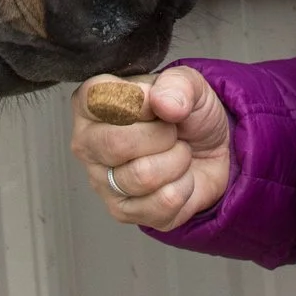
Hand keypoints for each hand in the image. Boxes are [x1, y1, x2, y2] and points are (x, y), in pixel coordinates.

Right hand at [69, 66, 231, 231]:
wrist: (208, 150)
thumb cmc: (187, 113)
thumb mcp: (190, 83)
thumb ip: (178, 84)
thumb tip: (163, 103)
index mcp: (92, 101)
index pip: (101, 99)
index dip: (141, 102)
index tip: (160, 103)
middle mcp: (87, 142)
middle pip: (116, 144)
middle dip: (163, 135)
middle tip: (172, 131)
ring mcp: (101, 181)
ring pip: (142, 176)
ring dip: (177, 160)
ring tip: (178, 152)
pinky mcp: (122, 212)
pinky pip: (161, 203)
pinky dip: (184, 186)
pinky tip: (178, 177)